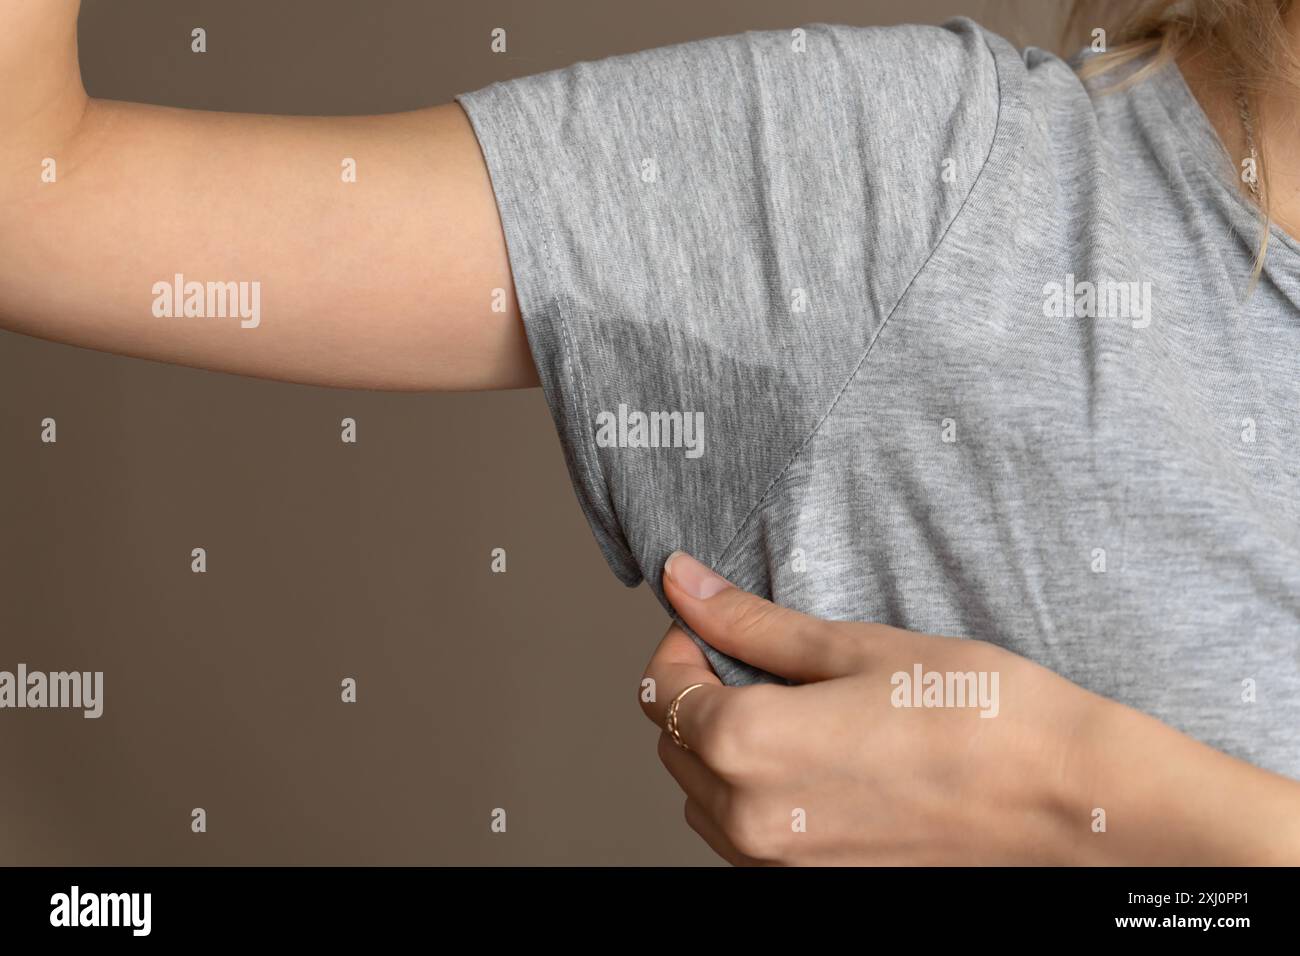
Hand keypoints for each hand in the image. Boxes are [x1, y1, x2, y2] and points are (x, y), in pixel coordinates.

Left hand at [640, 551, 1104, 864]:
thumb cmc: (978, 715)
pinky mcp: (817, 887)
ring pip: (705, 799)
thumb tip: (683, 583)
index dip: (681, 644)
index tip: (715, 623)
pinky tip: (819, 762)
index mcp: (746, 747)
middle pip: (675, 746)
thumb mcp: (855, 647)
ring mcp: (783, 868)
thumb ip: (753, 623)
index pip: (659, 690)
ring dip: (723, 750)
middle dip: (699, 694)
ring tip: (796, 711)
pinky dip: (758, 796)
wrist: (1068, 803)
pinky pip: (749, 839)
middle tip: (761, 659)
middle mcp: (749, 821)